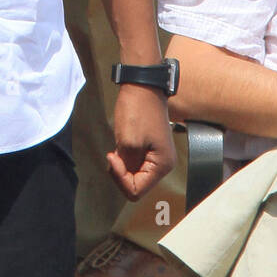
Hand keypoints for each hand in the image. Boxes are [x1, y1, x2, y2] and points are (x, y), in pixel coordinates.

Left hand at [107, 84, 176, 200]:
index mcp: (162, 165)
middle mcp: (163, 163)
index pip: (136, 190)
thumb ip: (126, 165)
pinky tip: (120, 146)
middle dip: (120, 173)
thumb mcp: (128, 142)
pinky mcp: (149, 147)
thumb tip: (124, 174)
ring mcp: (157, 155)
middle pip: (136, 184)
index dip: (120, 178)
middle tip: (113, 154)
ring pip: (134, 174)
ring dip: (122, 165)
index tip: (113, 157)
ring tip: (117, 148)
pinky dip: (124, 158)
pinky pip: (134, 163)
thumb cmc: (137, 110)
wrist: (141, 85)